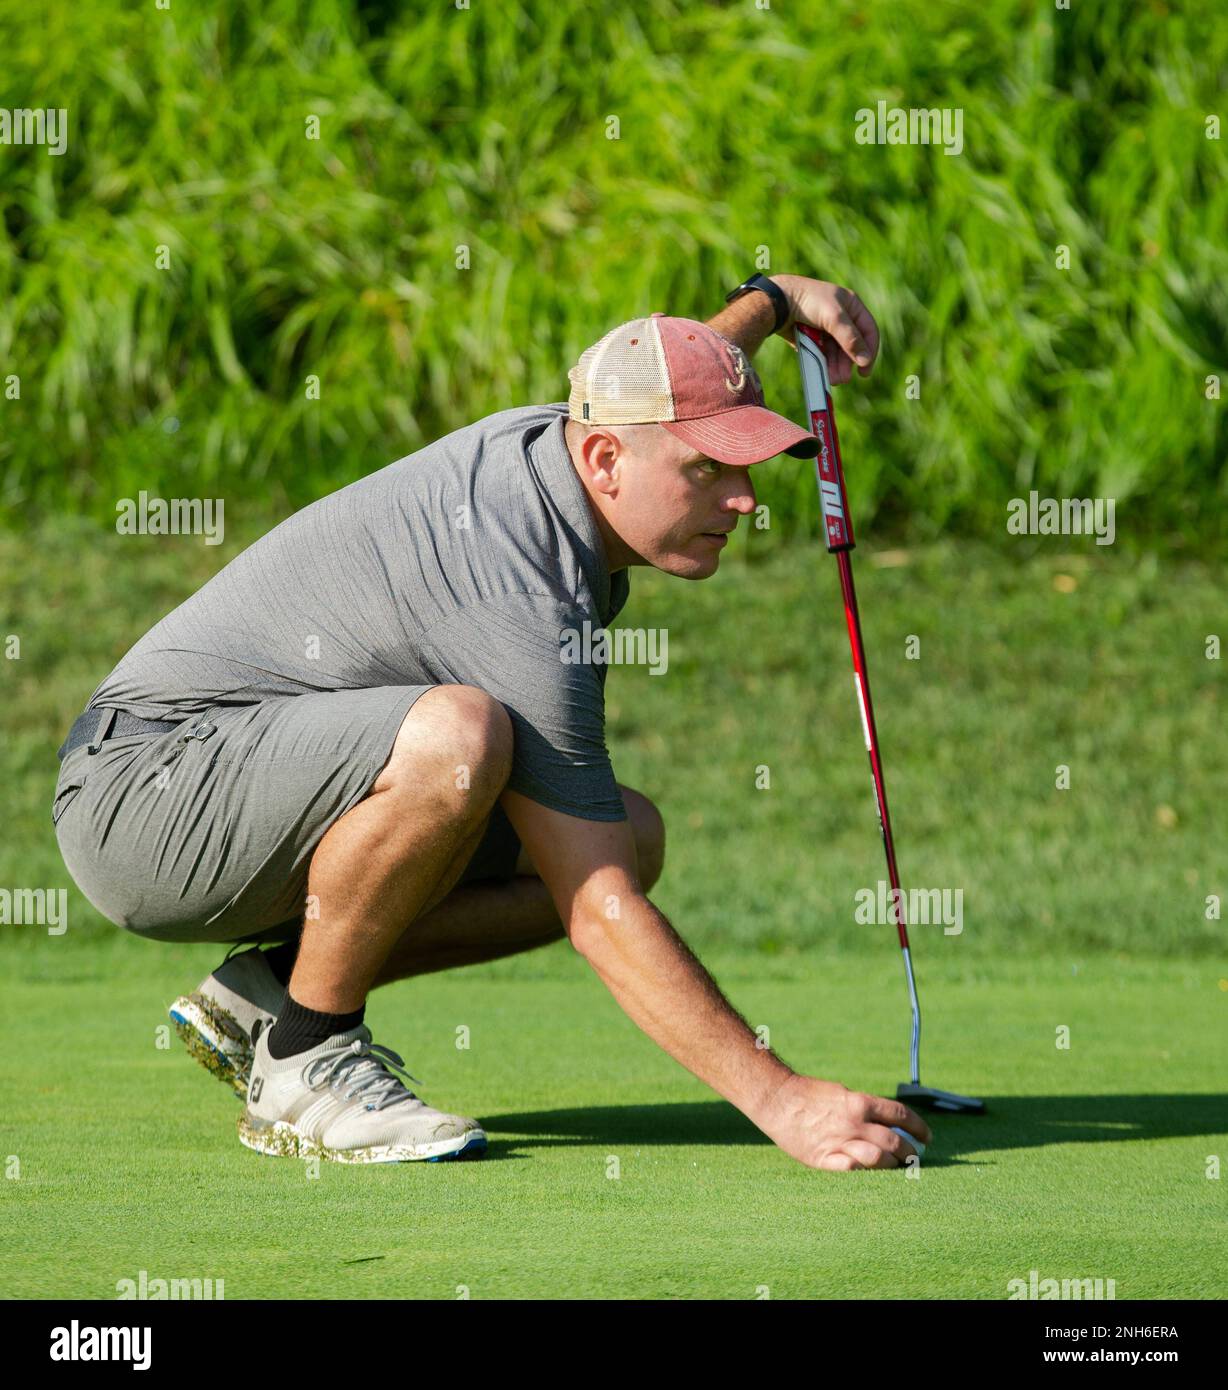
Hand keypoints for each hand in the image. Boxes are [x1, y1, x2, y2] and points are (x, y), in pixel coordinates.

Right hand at [754, 1072, 931, 1170]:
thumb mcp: (842, 1092)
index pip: (901, 1116)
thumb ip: (864, 1108)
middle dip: (909, 1151)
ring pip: (878, 1160)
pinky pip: (853, 1171)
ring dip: (892, 1165)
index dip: (919, 1128)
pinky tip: (871, 1173)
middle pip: (894, 1141)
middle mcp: (854, 1123)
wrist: (777, 1100)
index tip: (926, 1137)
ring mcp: (840, 1143)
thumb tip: (888, 1123)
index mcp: (860, 1103)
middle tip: (914, 1156)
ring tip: (895, 1166)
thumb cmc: (809, 1094)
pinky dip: (866, 1173)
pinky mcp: (824, 1159)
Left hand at [769, 275, 879, 383]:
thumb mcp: (834, 318)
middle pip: (851, 346)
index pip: (869, 331)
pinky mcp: (812, 337)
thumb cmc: (809, 302)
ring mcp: (825, 328)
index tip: (864, 371)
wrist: (778, 302)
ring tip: (832, 379)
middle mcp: (841, 317)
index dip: (870, 351)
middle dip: (847, 363)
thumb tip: (865, 360)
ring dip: (836, 367)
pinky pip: (822, 354)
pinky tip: (822, 372)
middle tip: (843, 378)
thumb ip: (850, 339)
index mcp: (851, 306)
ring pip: (836, 352)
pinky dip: (823, 363)